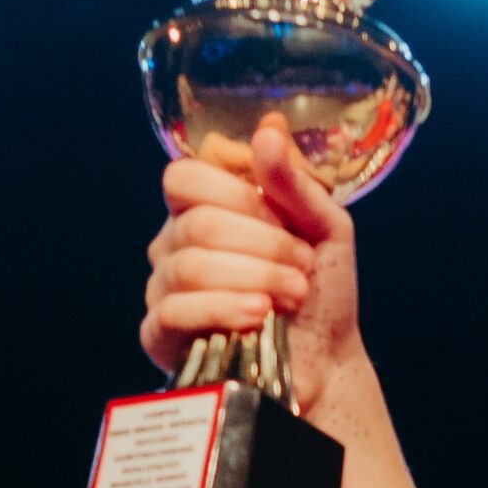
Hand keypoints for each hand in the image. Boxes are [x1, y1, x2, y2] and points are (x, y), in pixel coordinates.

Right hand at [141, 121, 363, 423]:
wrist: (327, 359)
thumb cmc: (322, 291)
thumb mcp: (325, 228)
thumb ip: (295, 182)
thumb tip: (269, 128)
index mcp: (204, 210)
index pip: (185, 176)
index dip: (237, 193)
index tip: (286, 220)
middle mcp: (174, 243)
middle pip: (197, 223)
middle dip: (263, 245)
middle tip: (302, 268)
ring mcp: (163, 288)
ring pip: (188, 266)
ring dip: (255, 279)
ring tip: (293, 296)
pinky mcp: (160, 335)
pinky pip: (174, 311)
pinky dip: (223, 308)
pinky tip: (258, 316)